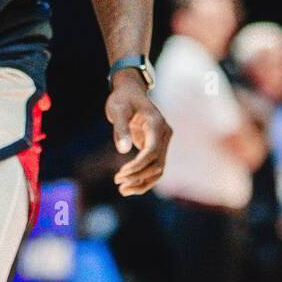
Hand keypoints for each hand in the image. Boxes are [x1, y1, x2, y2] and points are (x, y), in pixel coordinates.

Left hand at [107, 70, 171, 196]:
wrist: (130, 90)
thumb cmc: (122, 98)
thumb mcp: (118, 109)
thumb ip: (121, 128)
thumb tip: (123, 150)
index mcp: (157, 125)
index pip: (152, 152)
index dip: (138, 166)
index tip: (121, 173)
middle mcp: (164, 134)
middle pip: (157, 164)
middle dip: (138, 177)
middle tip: (117, 182)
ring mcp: (162, 141)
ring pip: (158, 170)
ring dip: (142, 183)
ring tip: (122, 190)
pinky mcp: (156, 147)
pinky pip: (154, 167)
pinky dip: (143, 178)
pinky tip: (129, 186)